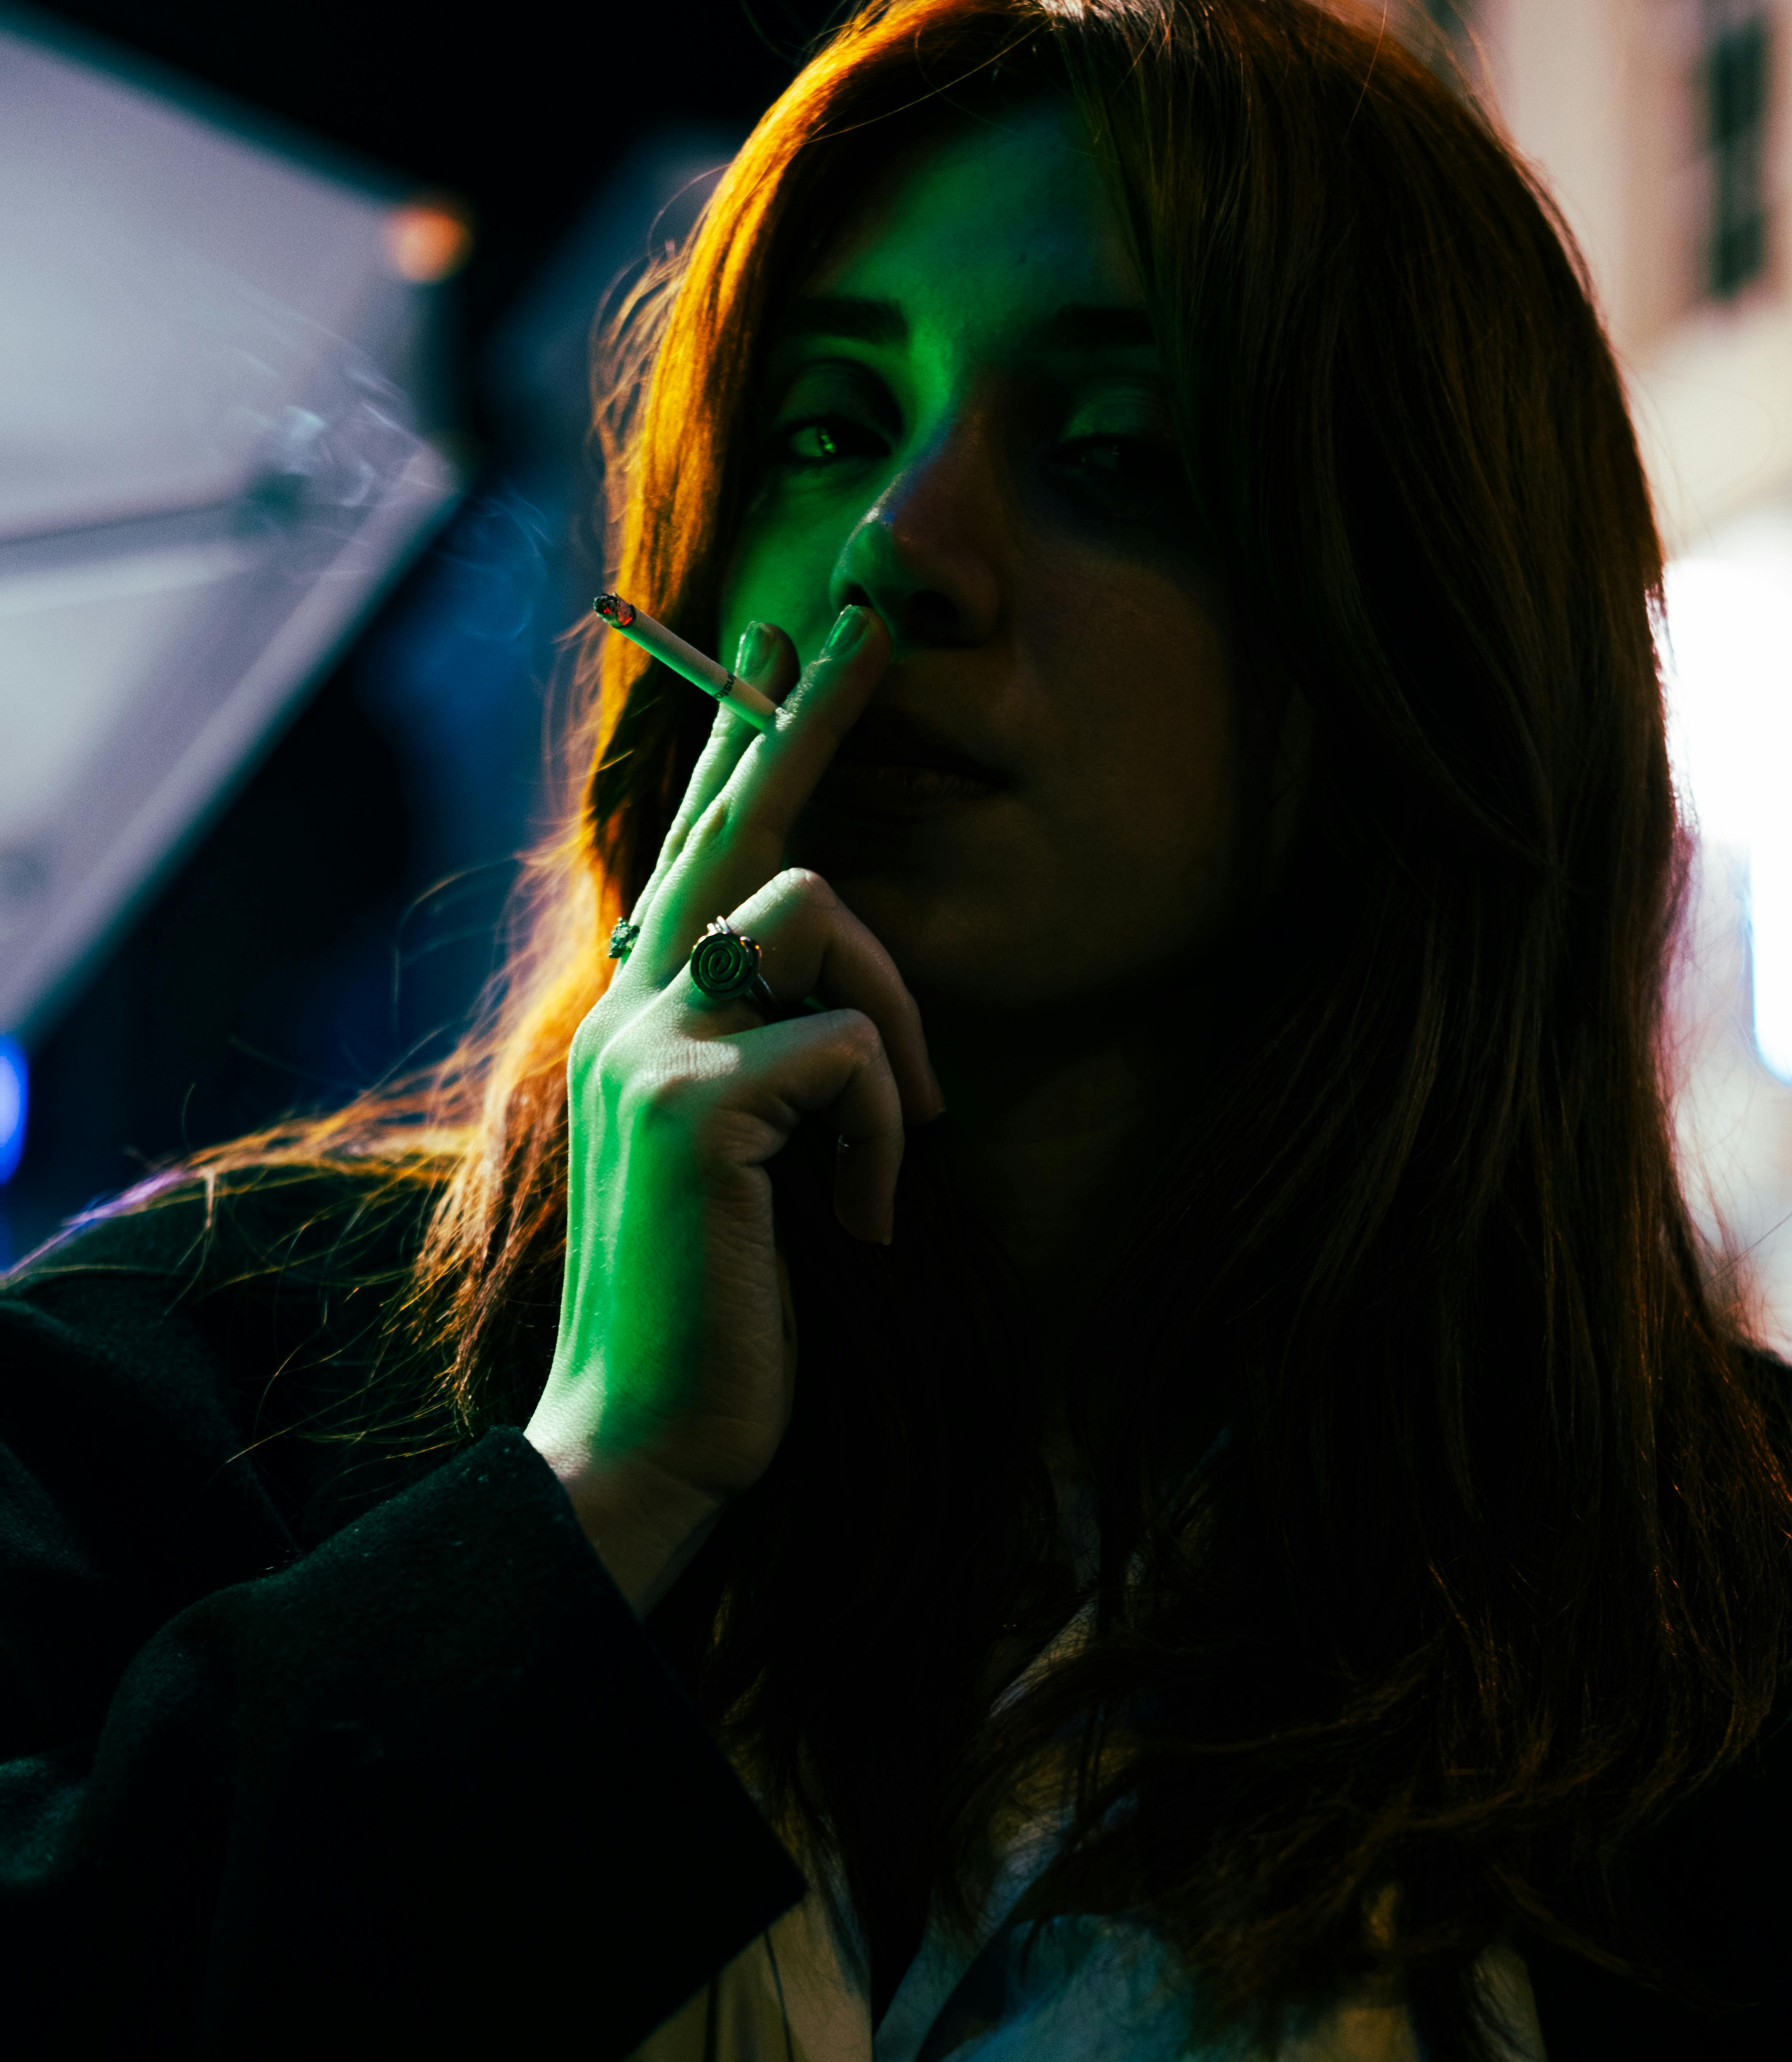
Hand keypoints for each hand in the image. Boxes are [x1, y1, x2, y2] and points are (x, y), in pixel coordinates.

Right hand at [524, 605, 942, 1611]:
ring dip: (891, 1020)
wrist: (647, 1431)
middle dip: (802, 719)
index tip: (772, 645)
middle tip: (863, 629)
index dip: (735, 748)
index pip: (693, 853)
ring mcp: (652, 1045)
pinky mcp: (698, 1103)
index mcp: (639, 1018)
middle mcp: (630, 1009)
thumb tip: (834, 993)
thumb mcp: (737, 1160)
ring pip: (815, 916)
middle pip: (733, 823)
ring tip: (888, 1143)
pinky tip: (860, 1224)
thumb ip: (758, 1061)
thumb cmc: (714, 1306)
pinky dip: (883, 1140)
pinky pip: (850, 1054)